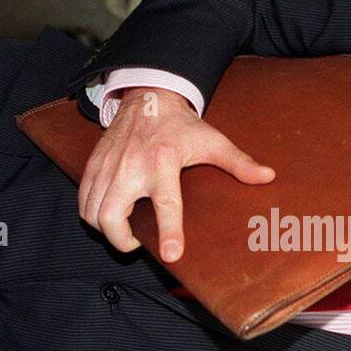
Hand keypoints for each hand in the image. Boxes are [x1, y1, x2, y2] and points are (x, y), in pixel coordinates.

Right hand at [78, 87, 274, 260]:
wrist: (147, 96)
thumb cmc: (181, 124)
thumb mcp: (212, 141)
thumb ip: (239, 162)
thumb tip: (268, 176)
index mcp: (163, 162)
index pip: (166, 204)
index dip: (168, 232)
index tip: (170, 255)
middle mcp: (131, 166)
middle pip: (111, 217)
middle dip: (120, 240)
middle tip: (136, 241)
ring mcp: (108, 167)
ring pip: (91, 213)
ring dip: (105, 228)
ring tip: (123, 228)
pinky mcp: (93, 165)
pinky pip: (83, 200)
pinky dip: (91, 213)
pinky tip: (108, 213)